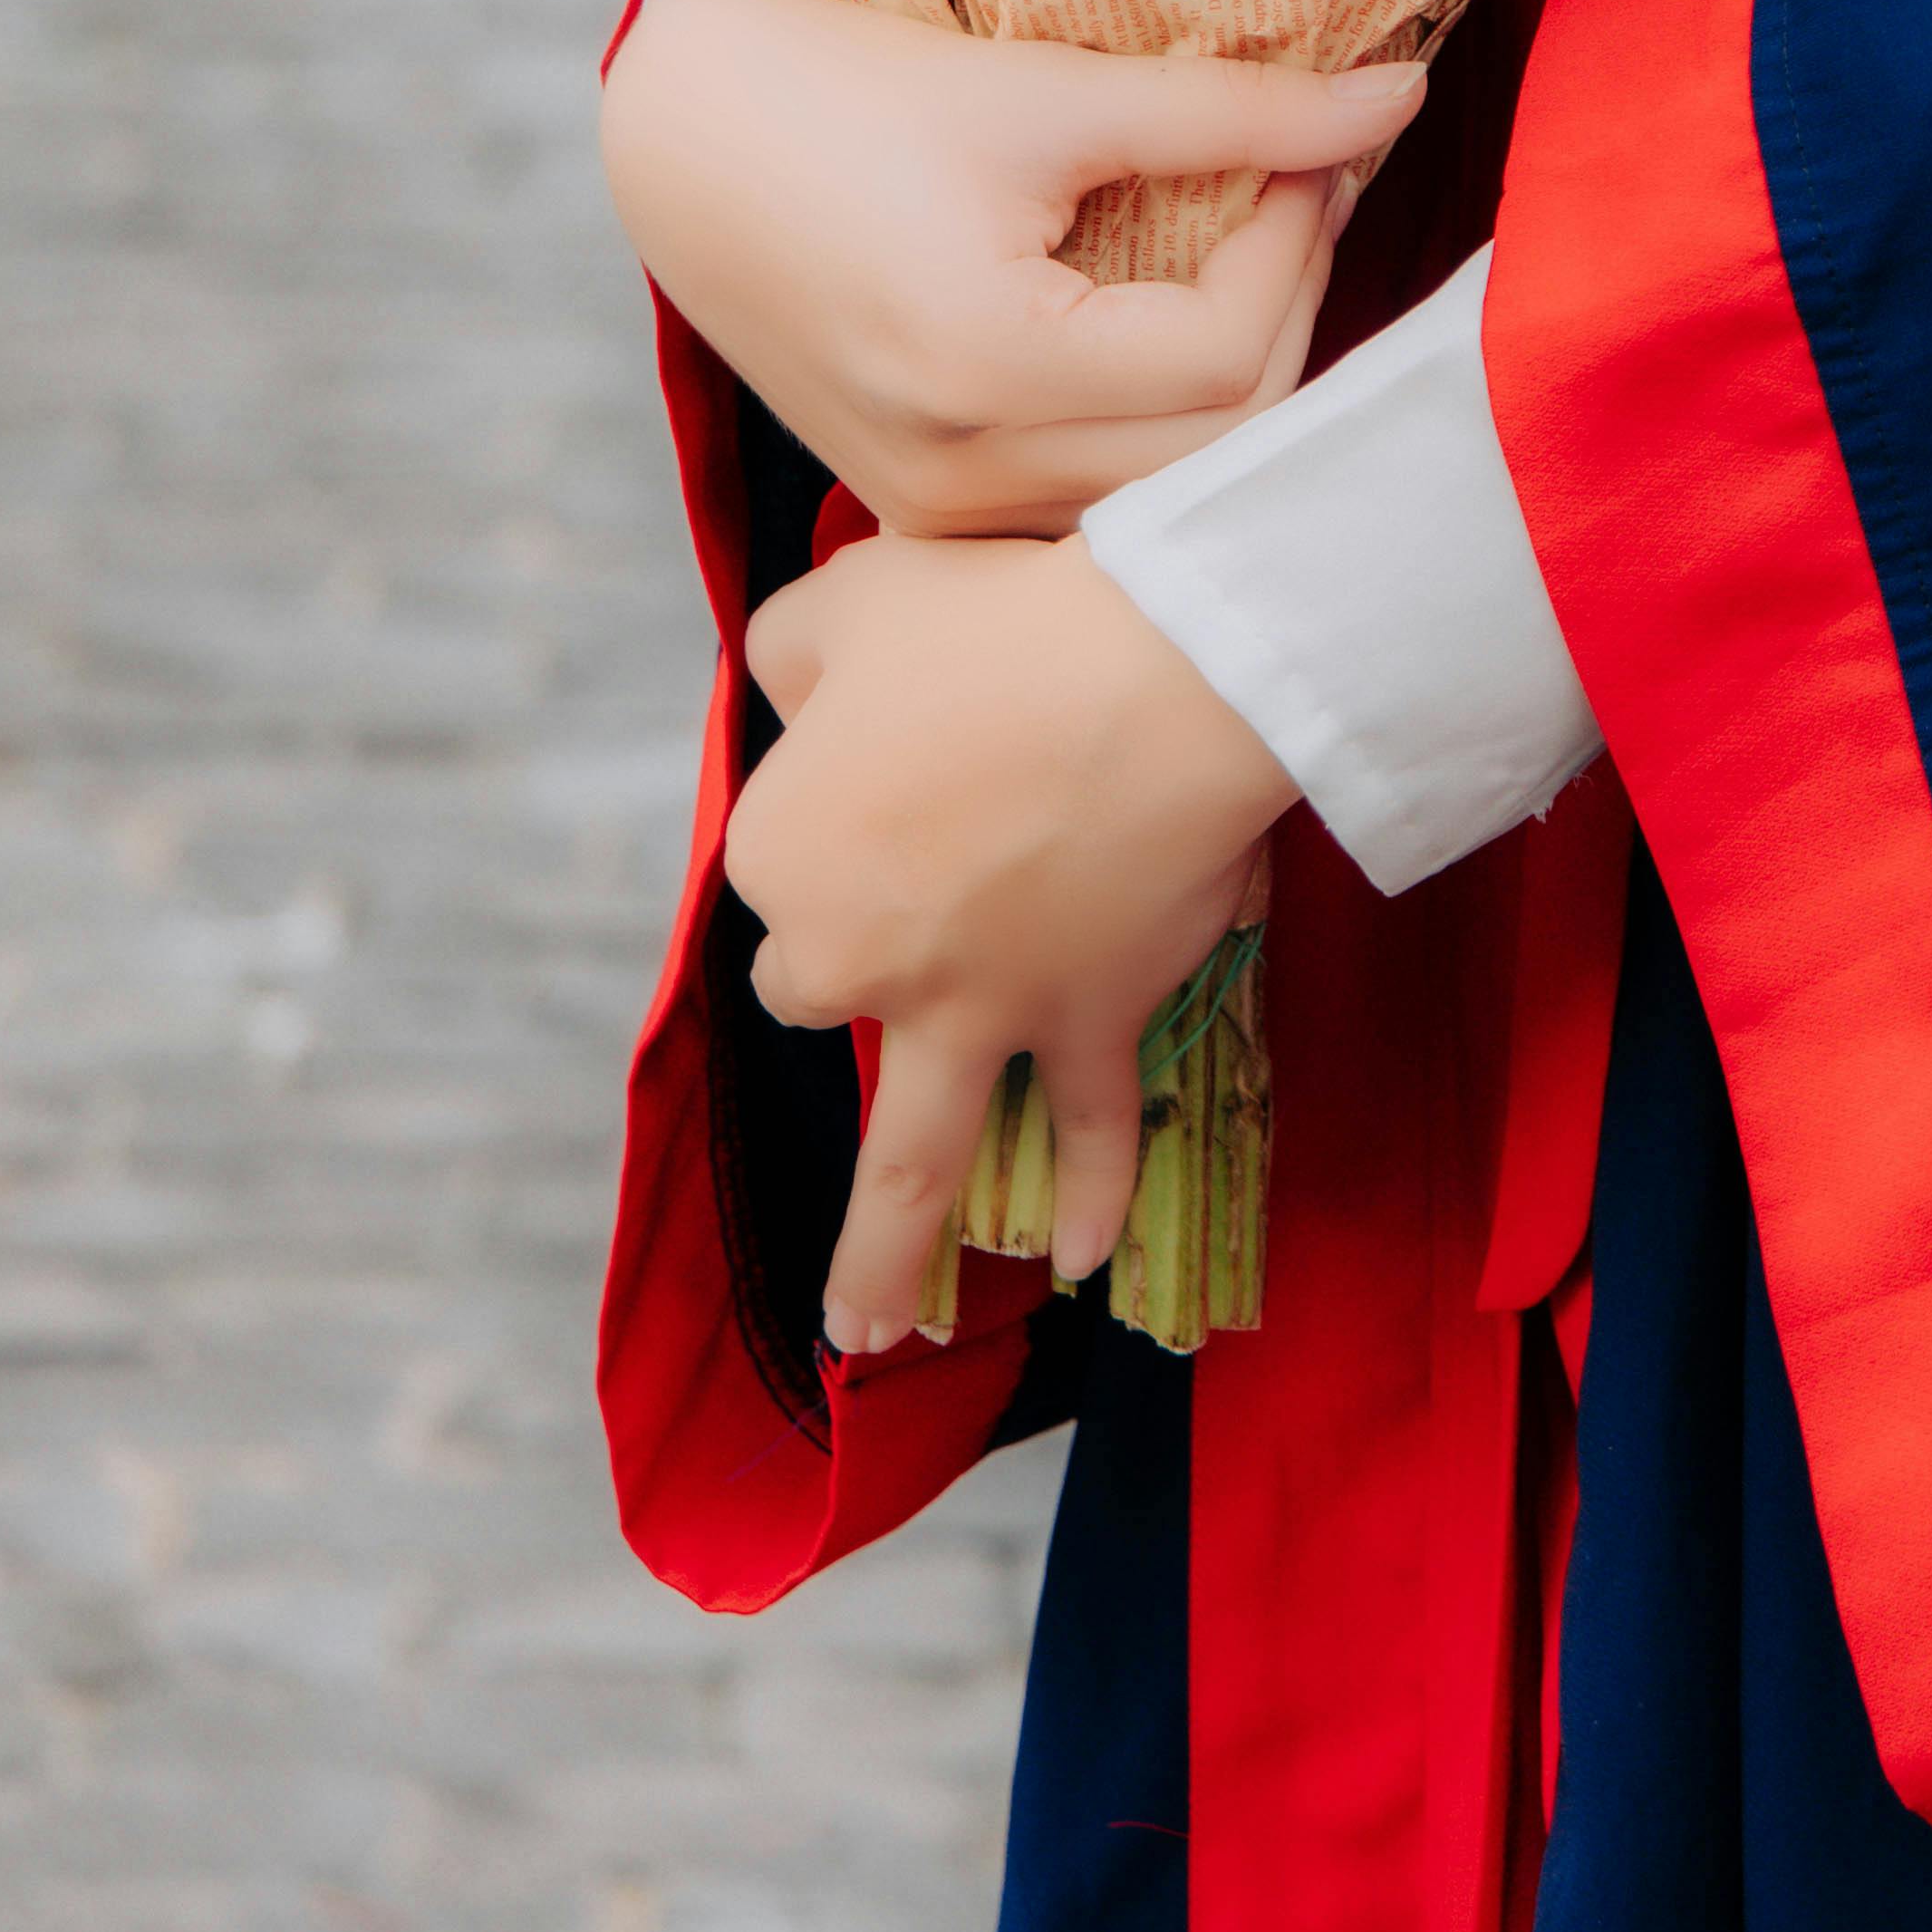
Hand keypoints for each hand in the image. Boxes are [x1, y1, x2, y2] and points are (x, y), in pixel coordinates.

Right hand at [601, 0, 1421, 529]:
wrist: (696, 140)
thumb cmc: (862, 94)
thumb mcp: (1049, 89)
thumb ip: (1233, 108)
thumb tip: (1402, 96)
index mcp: (983, 369)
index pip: (1223, 351)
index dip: (1297, 241)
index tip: (1316, 148)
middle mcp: (958, 473)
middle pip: (1214, 446)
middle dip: (1288, 312)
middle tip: (1309, 193)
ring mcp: (937, 512)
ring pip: (1162, 493)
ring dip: (1237, 380)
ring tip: (1259, 247)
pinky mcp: (924, 513)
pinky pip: (1093, 504)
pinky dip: (1161, 429)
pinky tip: (1181, 324)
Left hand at [731, 527, 1285, 1348]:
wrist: (1154, 670)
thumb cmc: (994, 620)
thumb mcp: (843, 599)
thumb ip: (790, 652)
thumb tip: (796, 700)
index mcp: (780, 855)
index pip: (777, 859)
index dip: (836, 808)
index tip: (900, 753)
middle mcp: (855, 959)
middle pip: (817, 991)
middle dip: (850, 968)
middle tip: (913, 911)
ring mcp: (973, 1011)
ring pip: (911, 1166)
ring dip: (884, 1263)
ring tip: (871, 1333)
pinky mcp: (1085, 1022)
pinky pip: (1084, 1130)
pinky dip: (1084, 1196)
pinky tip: (1070, 1263)